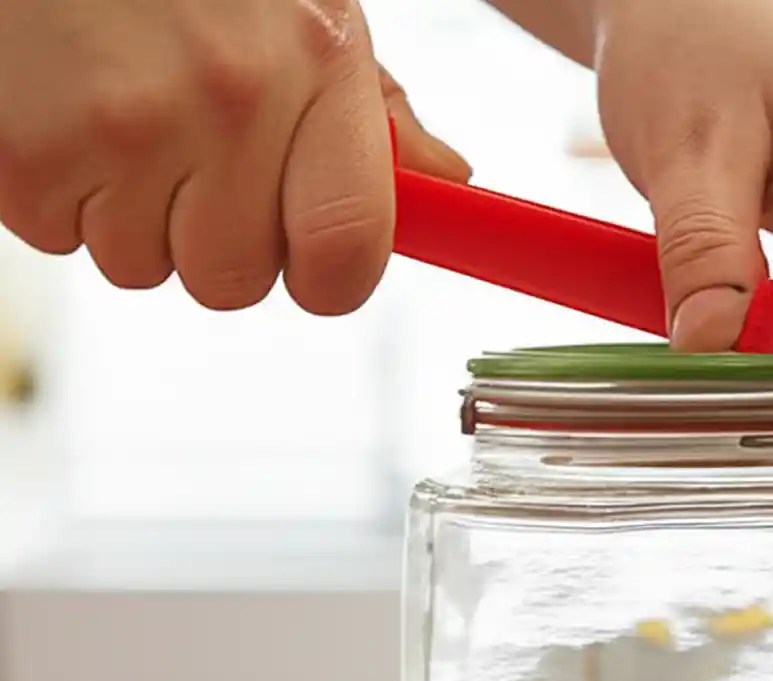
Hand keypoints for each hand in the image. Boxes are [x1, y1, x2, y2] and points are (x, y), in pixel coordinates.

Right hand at [0, 0, 467, 314]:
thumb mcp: (311, 12)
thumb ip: (377, 113)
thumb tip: (447, 185)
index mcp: (316, 62)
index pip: (349, 247)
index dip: (332, 280)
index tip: (317, 267)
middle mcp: (230, 99)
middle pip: (237, 280)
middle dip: (220, 242)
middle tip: (200, 163)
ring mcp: (126, 128)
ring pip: (144, 267)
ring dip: (137, 218)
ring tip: (130, 122)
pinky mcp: (31, 154)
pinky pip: (62, 241)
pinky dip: (66, 197)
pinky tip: (76, 118)